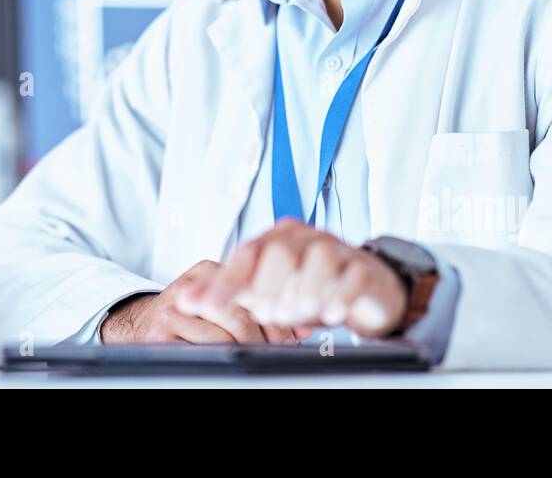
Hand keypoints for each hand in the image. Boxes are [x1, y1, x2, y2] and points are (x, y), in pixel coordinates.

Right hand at [99, 260, 303, 344]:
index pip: (252, 291)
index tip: (291, 337)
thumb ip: (257, 308)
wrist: (140, 325)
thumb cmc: (188, 316)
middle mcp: (189, 287)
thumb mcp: (219, 302)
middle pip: (239, 318)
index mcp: (207, 272)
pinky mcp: (159, 334)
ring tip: (256, 360)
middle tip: (275, 354)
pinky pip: (201, 353)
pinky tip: (228, 363)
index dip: (276, 319)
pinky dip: (221, 361)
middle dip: (263, 341)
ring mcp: (172, 311)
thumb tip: (302, 327)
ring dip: (244, 356)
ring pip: (222, 339)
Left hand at [174, 220, 408, 337]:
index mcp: (277, 239)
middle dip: (270, 288)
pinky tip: (331, 313)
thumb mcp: (265, 289)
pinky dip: (340, 296)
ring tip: (299, 313)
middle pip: (280, 253)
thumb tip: (186, 298)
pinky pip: (352, 277)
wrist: (366, 289)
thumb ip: (228, 291)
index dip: (225, 282)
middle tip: (271, 313)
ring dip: (305, 292)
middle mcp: (305, 238)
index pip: (246, 254)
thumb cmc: (308, 286)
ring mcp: (337, 249)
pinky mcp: (363, 268)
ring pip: (318, 259)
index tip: (205, 306)